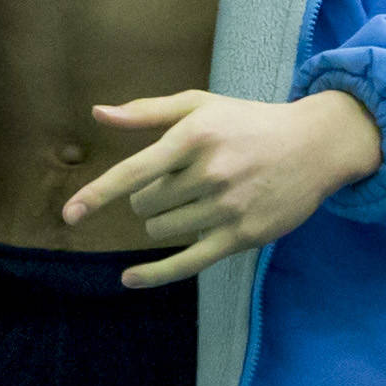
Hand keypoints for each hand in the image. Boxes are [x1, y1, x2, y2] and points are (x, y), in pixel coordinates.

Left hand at [65, 89, 384, 284]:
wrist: (315, 146)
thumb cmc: (249, 123)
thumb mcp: (201, 106)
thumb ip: (147, 112)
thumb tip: (97, 114)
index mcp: (196, 136)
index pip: (135, 171)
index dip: (99, 194)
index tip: (70, 214)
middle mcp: (211, 172)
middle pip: (145, 206)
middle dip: (147, 200)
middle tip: (176, 185)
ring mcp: (227, 207)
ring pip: (162, 231)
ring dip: (162, 222)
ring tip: (191, 202)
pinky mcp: (241, 236)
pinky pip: (186, 263)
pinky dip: (154, 274)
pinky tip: (129, 279)